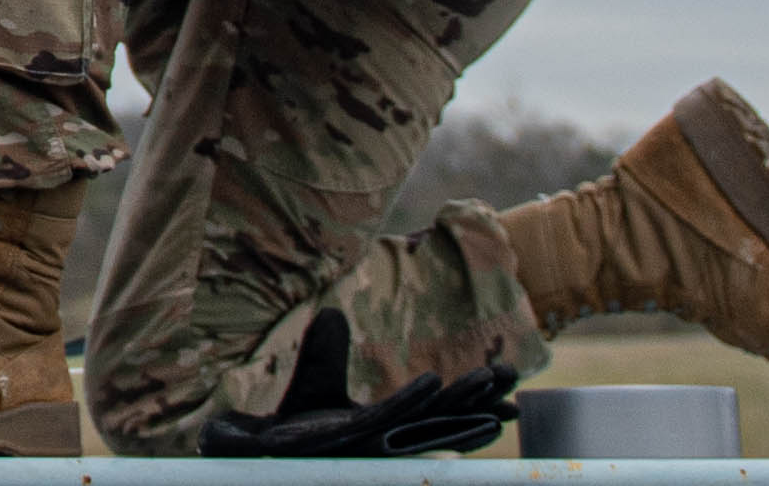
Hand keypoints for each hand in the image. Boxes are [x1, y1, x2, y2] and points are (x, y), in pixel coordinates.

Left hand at [199, 309, 517, 457]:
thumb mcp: (312, 386)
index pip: (438, 409)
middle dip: (479, 399)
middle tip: (514, 378)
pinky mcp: (349, 441)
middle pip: (442, 417)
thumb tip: (333, 315)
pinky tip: (433, 382)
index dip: (472, 395)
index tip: (506, 377)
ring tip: (491, 380)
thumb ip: (325, 354)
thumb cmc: (289, 431)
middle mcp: (386, 438)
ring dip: (458, 404)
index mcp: (386, 426)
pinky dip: (411, 402)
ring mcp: (370, 443)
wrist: (253, 453)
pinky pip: (386, 420)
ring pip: (424, 422)